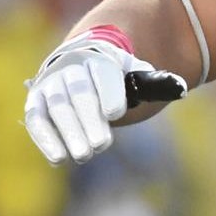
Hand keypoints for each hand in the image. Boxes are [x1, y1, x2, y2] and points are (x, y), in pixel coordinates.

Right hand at [23, 34, 164, 164]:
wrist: (81, 65)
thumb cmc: (115, 77)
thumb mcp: (136, 74)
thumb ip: (155, 82)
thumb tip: (180, 88)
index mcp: (100, 57)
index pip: (103, 73)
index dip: (109, 92)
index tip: (116, 114)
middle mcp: (71, 67)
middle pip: (79, 92)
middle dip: (89, 119)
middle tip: (101, 145)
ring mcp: (51, 83)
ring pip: (57, 106)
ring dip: (70, 132)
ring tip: (84, 155)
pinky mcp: (36, 102)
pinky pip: (37, 119)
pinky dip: (46, 138)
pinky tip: (58, 158)